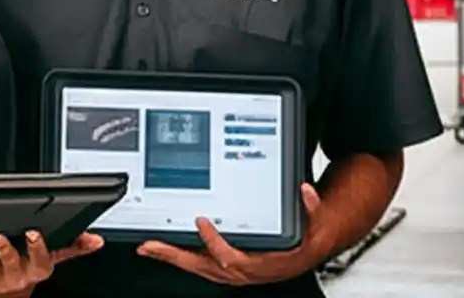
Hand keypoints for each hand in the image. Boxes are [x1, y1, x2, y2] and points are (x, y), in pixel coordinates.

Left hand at [0, 231, 104, 295]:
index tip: (33, 232)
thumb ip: (75, 247)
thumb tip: (97, 239)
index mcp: (37, 267)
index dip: (37, 246)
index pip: (40, 256)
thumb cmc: (32, 267)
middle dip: (5, 247)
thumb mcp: (54, 258)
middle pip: (11, 259)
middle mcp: (17, 271)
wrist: (11, 293)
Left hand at [137, 183, 325, 285]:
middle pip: (203, 266)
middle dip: (175, 256)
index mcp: (261, 263)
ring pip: (197, 267)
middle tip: (151, 245)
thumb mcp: (315, 223)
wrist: (306, 253)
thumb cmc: (304, 240)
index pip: (231, 257)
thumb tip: (306, 192)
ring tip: (148, 247)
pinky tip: (162, 249)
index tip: (200, 222)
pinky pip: (198, 264)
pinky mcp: (224, 268)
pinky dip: (179, 257)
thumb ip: (312, 208)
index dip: (213, 242)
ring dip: (171, 257)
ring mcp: (232, 272)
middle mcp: (243, 270)